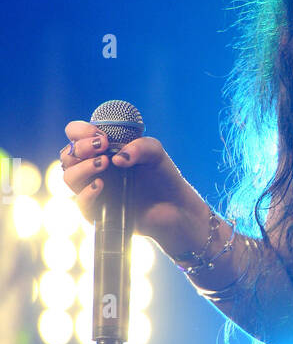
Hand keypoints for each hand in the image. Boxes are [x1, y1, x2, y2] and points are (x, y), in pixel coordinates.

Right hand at [60, 121, 207, 256]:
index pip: (74, 135)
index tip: (100, 135)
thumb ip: (140, 146)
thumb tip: (117, 158)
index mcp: (100, 150)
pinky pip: (81, 203)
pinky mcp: (98, 212)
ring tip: (105, 163)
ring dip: (83, 167)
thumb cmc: (162, 176)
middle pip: (67, 155)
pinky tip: (101, 185)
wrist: (175, 206)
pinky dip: (87, 193)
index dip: (80, 131)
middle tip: (103, 146)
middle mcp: (92, 168)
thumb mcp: (155, 152)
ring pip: (69, 177)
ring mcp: (93, 190)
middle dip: (82, 147)